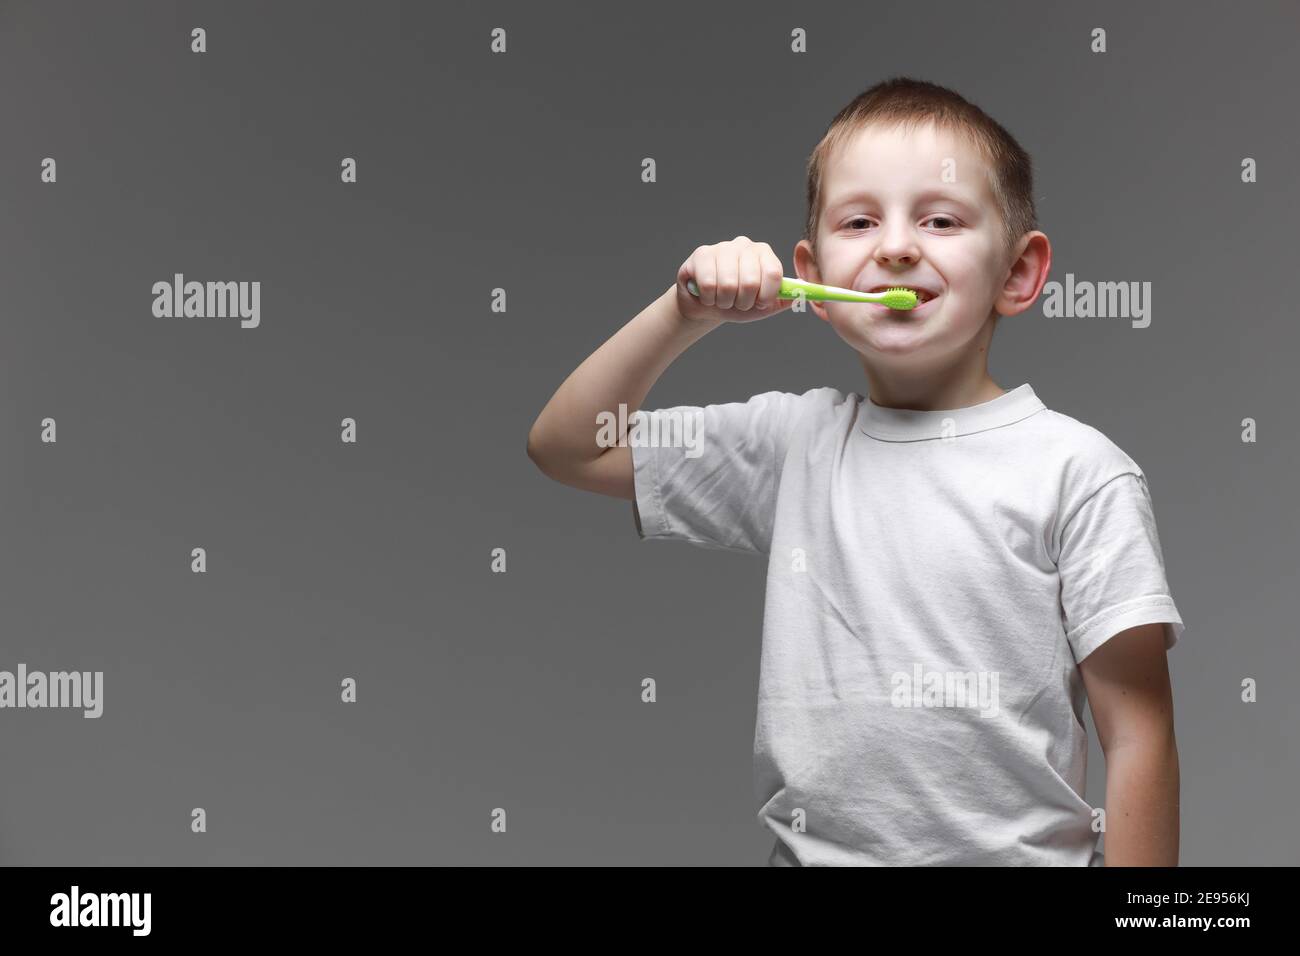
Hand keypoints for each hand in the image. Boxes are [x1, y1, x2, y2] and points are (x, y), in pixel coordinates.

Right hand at [674, 236, 794, 324]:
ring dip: (724, 302)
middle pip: (751, 282)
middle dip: (743, 302)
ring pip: (728, 285)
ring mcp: (721, 248)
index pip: (773, 273)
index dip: (766, 296)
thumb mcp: (765, 305)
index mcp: (763, 254)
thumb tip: (807, 292)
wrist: (706, 306)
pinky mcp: (701, 255)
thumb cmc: (737, 303)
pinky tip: (707, 294)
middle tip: (737, 302)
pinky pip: (708, 284)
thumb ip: (787, 298)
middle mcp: (744, 245)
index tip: (759, 303)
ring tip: (721, 298)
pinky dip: (708, 298)